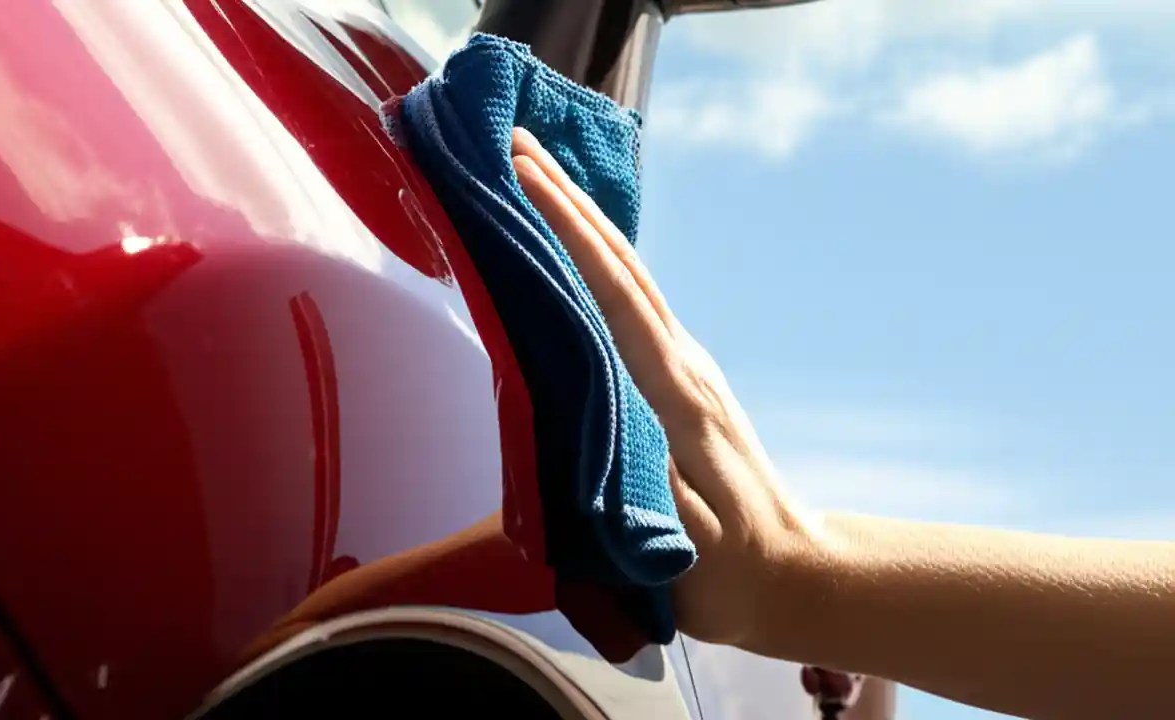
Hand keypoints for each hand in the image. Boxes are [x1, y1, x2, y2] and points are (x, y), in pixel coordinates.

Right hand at [510, 128, 820, 649]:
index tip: (525, 175)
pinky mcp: (684, 379)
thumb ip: (638, 489)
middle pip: (624, 262)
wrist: (798, 576)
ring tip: (533, 173)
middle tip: (514, 142)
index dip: (570, 231)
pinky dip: (597, 258)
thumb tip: (584, 429)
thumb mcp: (678, 548)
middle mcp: (686, 364)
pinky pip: (633, 301)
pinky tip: (574, 246)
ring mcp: (689, 367)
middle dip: (569, 198)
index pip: (615, 294)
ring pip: (630, 273)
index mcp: (677, 396)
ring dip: (583, 218)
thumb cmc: (731, 575)